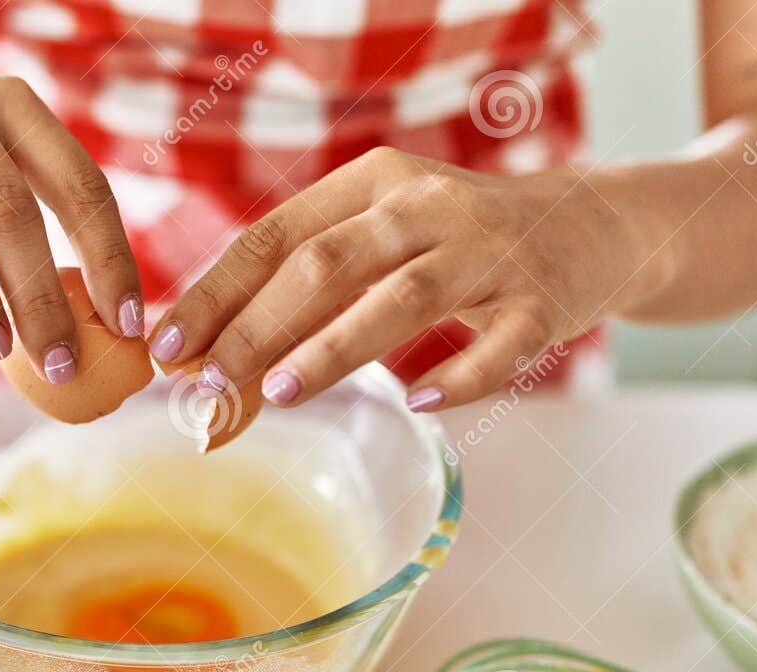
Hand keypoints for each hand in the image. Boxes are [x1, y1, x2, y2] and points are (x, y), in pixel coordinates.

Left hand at [147, 147, 654, 412]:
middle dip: (257, 324)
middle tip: (206, 379)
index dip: (214, 290)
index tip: (163, 344)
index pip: (275, 234)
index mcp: (373, 185)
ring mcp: (490, 254)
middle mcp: (428, 207)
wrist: (593, 226)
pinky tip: (419, 401)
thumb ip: (304, 306)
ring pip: (403, 298)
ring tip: (275, 391)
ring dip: (333, 348)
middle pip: (328, 262)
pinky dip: (460, 375)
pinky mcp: (543, 304)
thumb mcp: (380, 249)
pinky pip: (500, 345)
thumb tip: (211, 385)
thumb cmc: (456, 248)